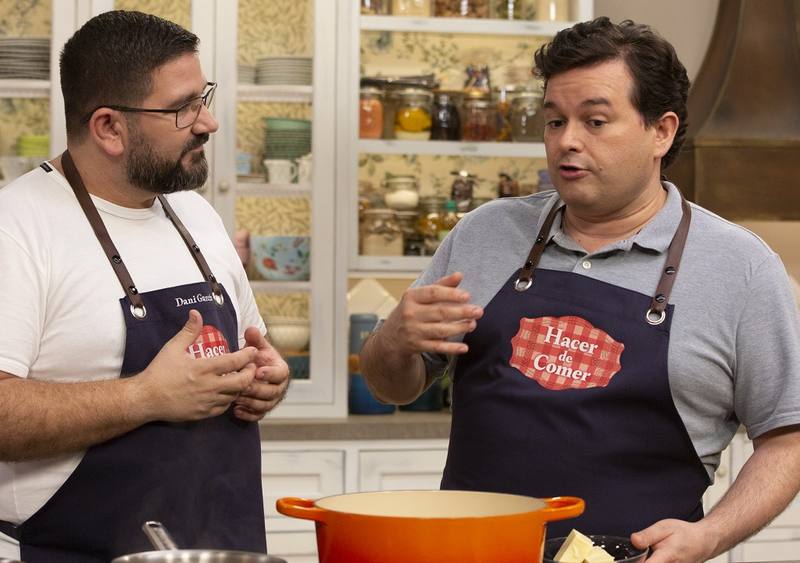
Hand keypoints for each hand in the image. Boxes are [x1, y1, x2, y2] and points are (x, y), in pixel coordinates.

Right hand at [136, 310, 257, 421]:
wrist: (146, 399)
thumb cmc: (159, 372)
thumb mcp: (173, 348)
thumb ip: (188, 331)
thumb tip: (196, 313)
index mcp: (203, 368)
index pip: (234, 362)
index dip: (247, 355)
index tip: (253, 351)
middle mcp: (208, 386)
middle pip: (242, 382)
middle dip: (251, 373)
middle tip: (251, 366)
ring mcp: (207, 402)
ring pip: (235, 395)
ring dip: (241, 386)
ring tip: (241, 378)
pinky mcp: (204, 414)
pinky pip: (224, 407)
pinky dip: (229, 399)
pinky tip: (227, 392)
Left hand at [233, 327, 289, 420]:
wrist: (256, 371)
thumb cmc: (257, 358)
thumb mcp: (257, 347)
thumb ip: (255, 339)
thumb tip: (250, 329)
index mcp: (281, 370)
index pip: (280, 374)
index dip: (270, 373)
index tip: (258, 372)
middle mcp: (280, 387)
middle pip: (272, 392)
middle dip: (257, 389)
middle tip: (242, 386)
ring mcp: (272, 400)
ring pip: (265, 405)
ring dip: (251, 402)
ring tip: (236, 398)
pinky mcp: (263, 410)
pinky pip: (258, 416)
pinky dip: (248, 414)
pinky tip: (235, 410)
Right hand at [380, 272, 482, 355]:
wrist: (391, 337)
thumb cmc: (411, 311)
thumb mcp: (420, 296)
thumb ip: (441, 285)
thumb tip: (459, 275)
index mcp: (411, 297)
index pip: (433, 292)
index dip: (451, 294)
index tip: (467, 296)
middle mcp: (410, 314)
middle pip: (439, 312)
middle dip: (461, 312)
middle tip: (478, 311)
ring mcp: (413, 331)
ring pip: (440, 330)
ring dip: (459, 328)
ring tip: (473, 324)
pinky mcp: (417, 346)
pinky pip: (437, 347)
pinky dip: (451, 348)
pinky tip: (464, 347)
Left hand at [631, 519, 716, 562]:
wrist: (702, 541)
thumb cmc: (684, 534)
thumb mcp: (663, 528)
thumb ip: (647, 536)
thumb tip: (633, 541)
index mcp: (666, 557)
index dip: (636, 561)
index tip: (631, 557)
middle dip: (641, 560)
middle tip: (645, 550)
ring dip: (649, 560)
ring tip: (652, 552)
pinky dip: (656, 560)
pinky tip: (657, 556)